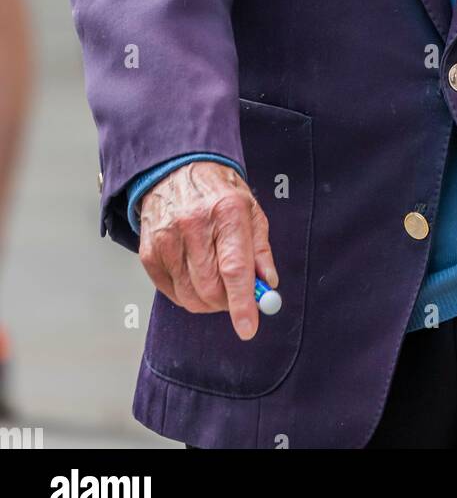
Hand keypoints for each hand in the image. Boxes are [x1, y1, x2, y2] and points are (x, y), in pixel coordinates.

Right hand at [138, 161, 277, 340]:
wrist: (177, 170)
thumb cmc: (218, 193)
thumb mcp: (251, 211)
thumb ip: (260, 251)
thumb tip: (267, 286)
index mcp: (228, 211)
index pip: (235, 268)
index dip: (242, 303)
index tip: (248, 328)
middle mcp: (194, 224)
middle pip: (210, 288)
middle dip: (226, 303)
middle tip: (233, 296)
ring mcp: (168, 238)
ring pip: (189, 295)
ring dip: (206, 300)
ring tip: (213, 279)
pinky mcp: (149, 251)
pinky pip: (169, 292)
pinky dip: (185, 294)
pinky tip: (192, 273)